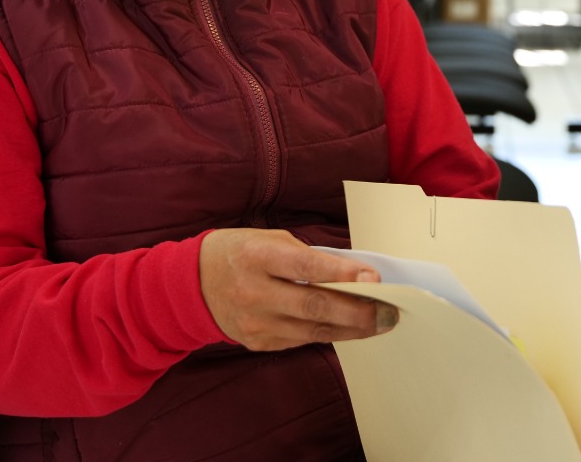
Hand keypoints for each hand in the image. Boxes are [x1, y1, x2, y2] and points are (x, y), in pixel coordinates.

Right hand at [199, 229, 397, 351]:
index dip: (342, 274)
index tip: (373, 278)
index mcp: (257, 256)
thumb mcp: (267, 238)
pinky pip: (301, 339)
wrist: (191, 286)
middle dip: (358, 312)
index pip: (306, 267)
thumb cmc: (238, 252)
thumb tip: (349, 274)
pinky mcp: (258, 342)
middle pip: (315, 306)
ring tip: (380, 322)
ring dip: (352, 328)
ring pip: (314, 329)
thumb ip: (305, 255)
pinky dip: (329, 332)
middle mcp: (254, 292)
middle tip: (390, 311)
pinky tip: (350, 327)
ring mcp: (255, 322)